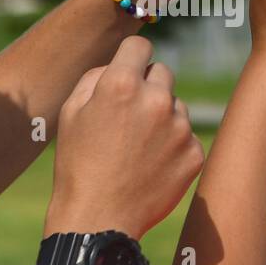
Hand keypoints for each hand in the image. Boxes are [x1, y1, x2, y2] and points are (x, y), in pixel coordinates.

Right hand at [46, 36, 203, 239]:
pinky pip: (187, 136)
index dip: (131, 57)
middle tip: (129, 116)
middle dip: (147, 87)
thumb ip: (98, 76)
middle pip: (162, 73)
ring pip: (176, 106)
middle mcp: (156, 100)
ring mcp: (179, 128)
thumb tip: (122, 64)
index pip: (140, 45)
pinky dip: (173, 146)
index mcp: (122, 83)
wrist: (98, 219)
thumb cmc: (78, 163)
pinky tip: (151, 165)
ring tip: (137, 148)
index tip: (129, 69)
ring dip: (162, 117)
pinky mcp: (194, 153)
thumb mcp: (71, 111)